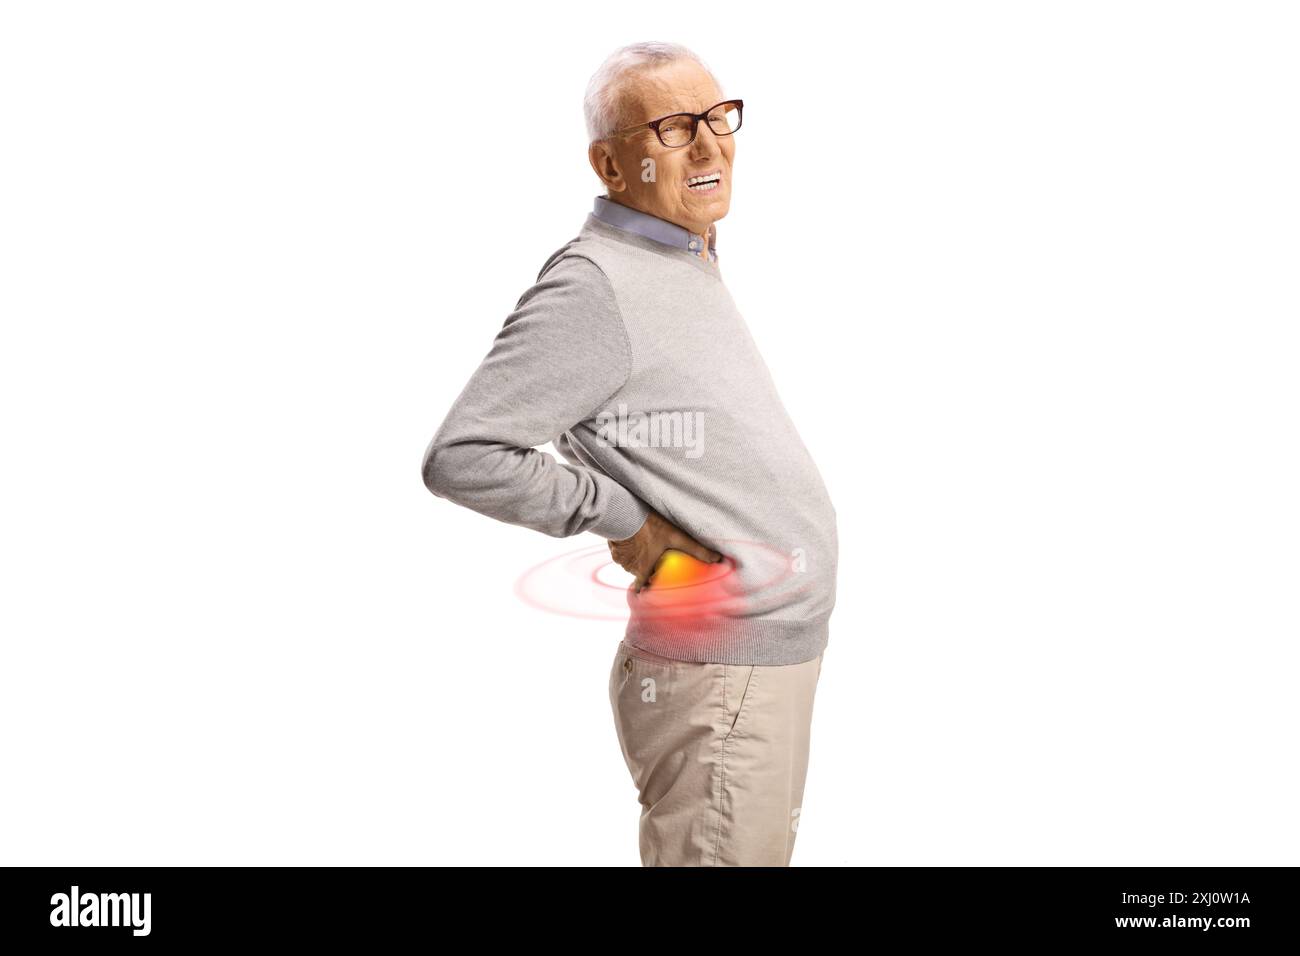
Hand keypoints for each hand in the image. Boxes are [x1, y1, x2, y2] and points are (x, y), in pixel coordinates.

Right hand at [608, 510, 723, 593]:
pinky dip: (624, 544)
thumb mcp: (677, 537)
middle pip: (636, 571)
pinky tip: (631, 534)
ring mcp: (618, 556)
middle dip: (642, 567)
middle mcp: (629, 566)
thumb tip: (717, 558)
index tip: (647, 588)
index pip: (641, 586)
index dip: (644, 589)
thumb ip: (696, 549)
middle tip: (649, 558)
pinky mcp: (611, 545)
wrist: (624, 512)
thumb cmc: (650, 526)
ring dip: (633, 554)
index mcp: (643, 568)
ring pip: (627, 559)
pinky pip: (618, 548)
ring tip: (642, 544)